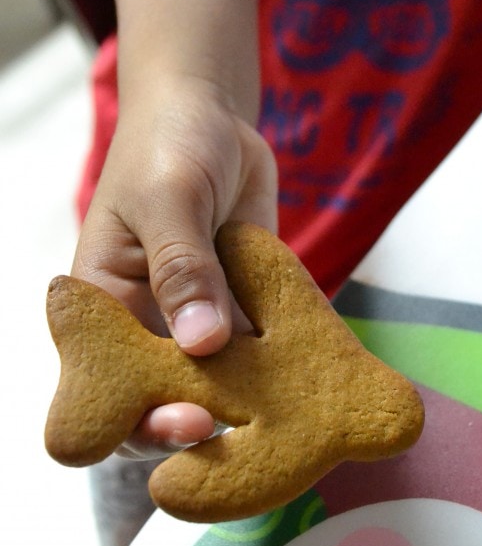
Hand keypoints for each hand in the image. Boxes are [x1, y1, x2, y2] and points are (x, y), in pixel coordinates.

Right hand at [72, 76, 276, 457]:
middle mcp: (147, 326)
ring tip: (288, 417)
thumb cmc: (167, 146)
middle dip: (197, 420)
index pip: (107, 385)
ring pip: (218, 385)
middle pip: (163, 399)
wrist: (211, 118)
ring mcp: (196, 324)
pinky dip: (282, 366)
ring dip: (248, 402)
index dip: (139, 416)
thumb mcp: (168, 196)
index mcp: (105, 306)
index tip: (188, 420)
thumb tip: (203, 343)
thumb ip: (182, 267)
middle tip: (233, 426)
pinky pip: (260, 351)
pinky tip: (312, 377)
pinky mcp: (239, 312)